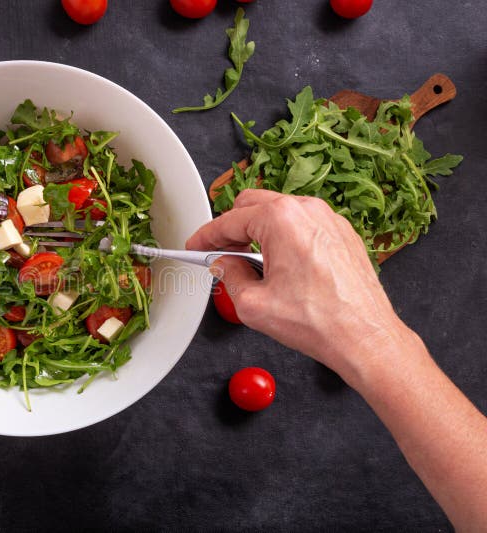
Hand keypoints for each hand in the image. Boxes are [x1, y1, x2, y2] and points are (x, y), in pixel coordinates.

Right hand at [186, 189, 413, 381]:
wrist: (364, 337)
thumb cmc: (319, 322)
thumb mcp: (253, 305)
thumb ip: (229, 276)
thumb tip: (224, 265)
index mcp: (282, 220)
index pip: (230, 220)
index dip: (206, 235)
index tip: (196, 245)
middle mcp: (308, 210)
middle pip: (253, 205)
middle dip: (232, 228)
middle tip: (220, 253)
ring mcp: (329, 219)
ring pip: (279, 212)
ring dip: (259, 231)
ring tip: (251, 263)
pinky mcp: (342, 233)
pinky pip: (303, 224)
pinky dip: (284, 237)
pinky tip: (279, 265)